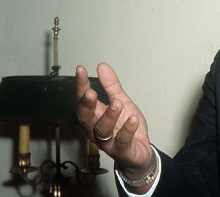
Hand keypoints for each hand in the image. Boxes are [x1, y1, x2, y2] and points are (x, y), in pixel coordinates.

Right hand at [76, 63, 153, 189]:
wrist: (139, 153)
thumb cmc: (127, 128)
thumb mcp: (122, 102)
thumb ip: (112, 86)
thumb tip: (102, 66)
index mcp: (96, 116)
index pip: (84, 99)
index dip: (81, 85)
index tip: (80, 70)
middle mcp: (97, 129)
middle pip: (86, 118)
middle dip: (87, 105)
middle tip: (90, 92)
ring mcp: (108, 142)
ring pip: (102, 130)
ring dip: (109, 116)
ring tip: (118, 103)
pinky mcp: (122, 151)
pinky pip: (122, 141)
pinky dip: (127, 130)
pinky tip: (133, 119)